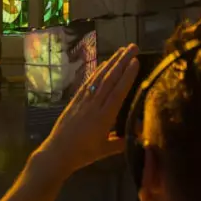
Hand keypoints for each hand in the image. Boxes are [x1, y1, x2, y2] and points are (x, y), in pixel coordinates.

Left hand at [34, 45, 139, 177]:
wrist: (57, 153)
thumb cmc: (83, 154)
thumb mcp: (106, 150)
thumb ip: (124, 141)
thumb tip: (143, 134)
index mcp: (103, 118)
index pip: (117, 93)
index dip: (127, 77)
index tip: (135, 61)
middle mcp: (93, 105)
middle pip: (109, 79)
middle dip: (122, 61)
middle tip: (133, 46)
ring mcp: (83, 101)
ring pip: (99, 78)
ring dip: (111, 62)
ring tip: (122, 50)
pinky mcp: (75, 100)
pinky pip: (88, 83)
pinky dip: (97, 72)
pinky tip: (103, 64)